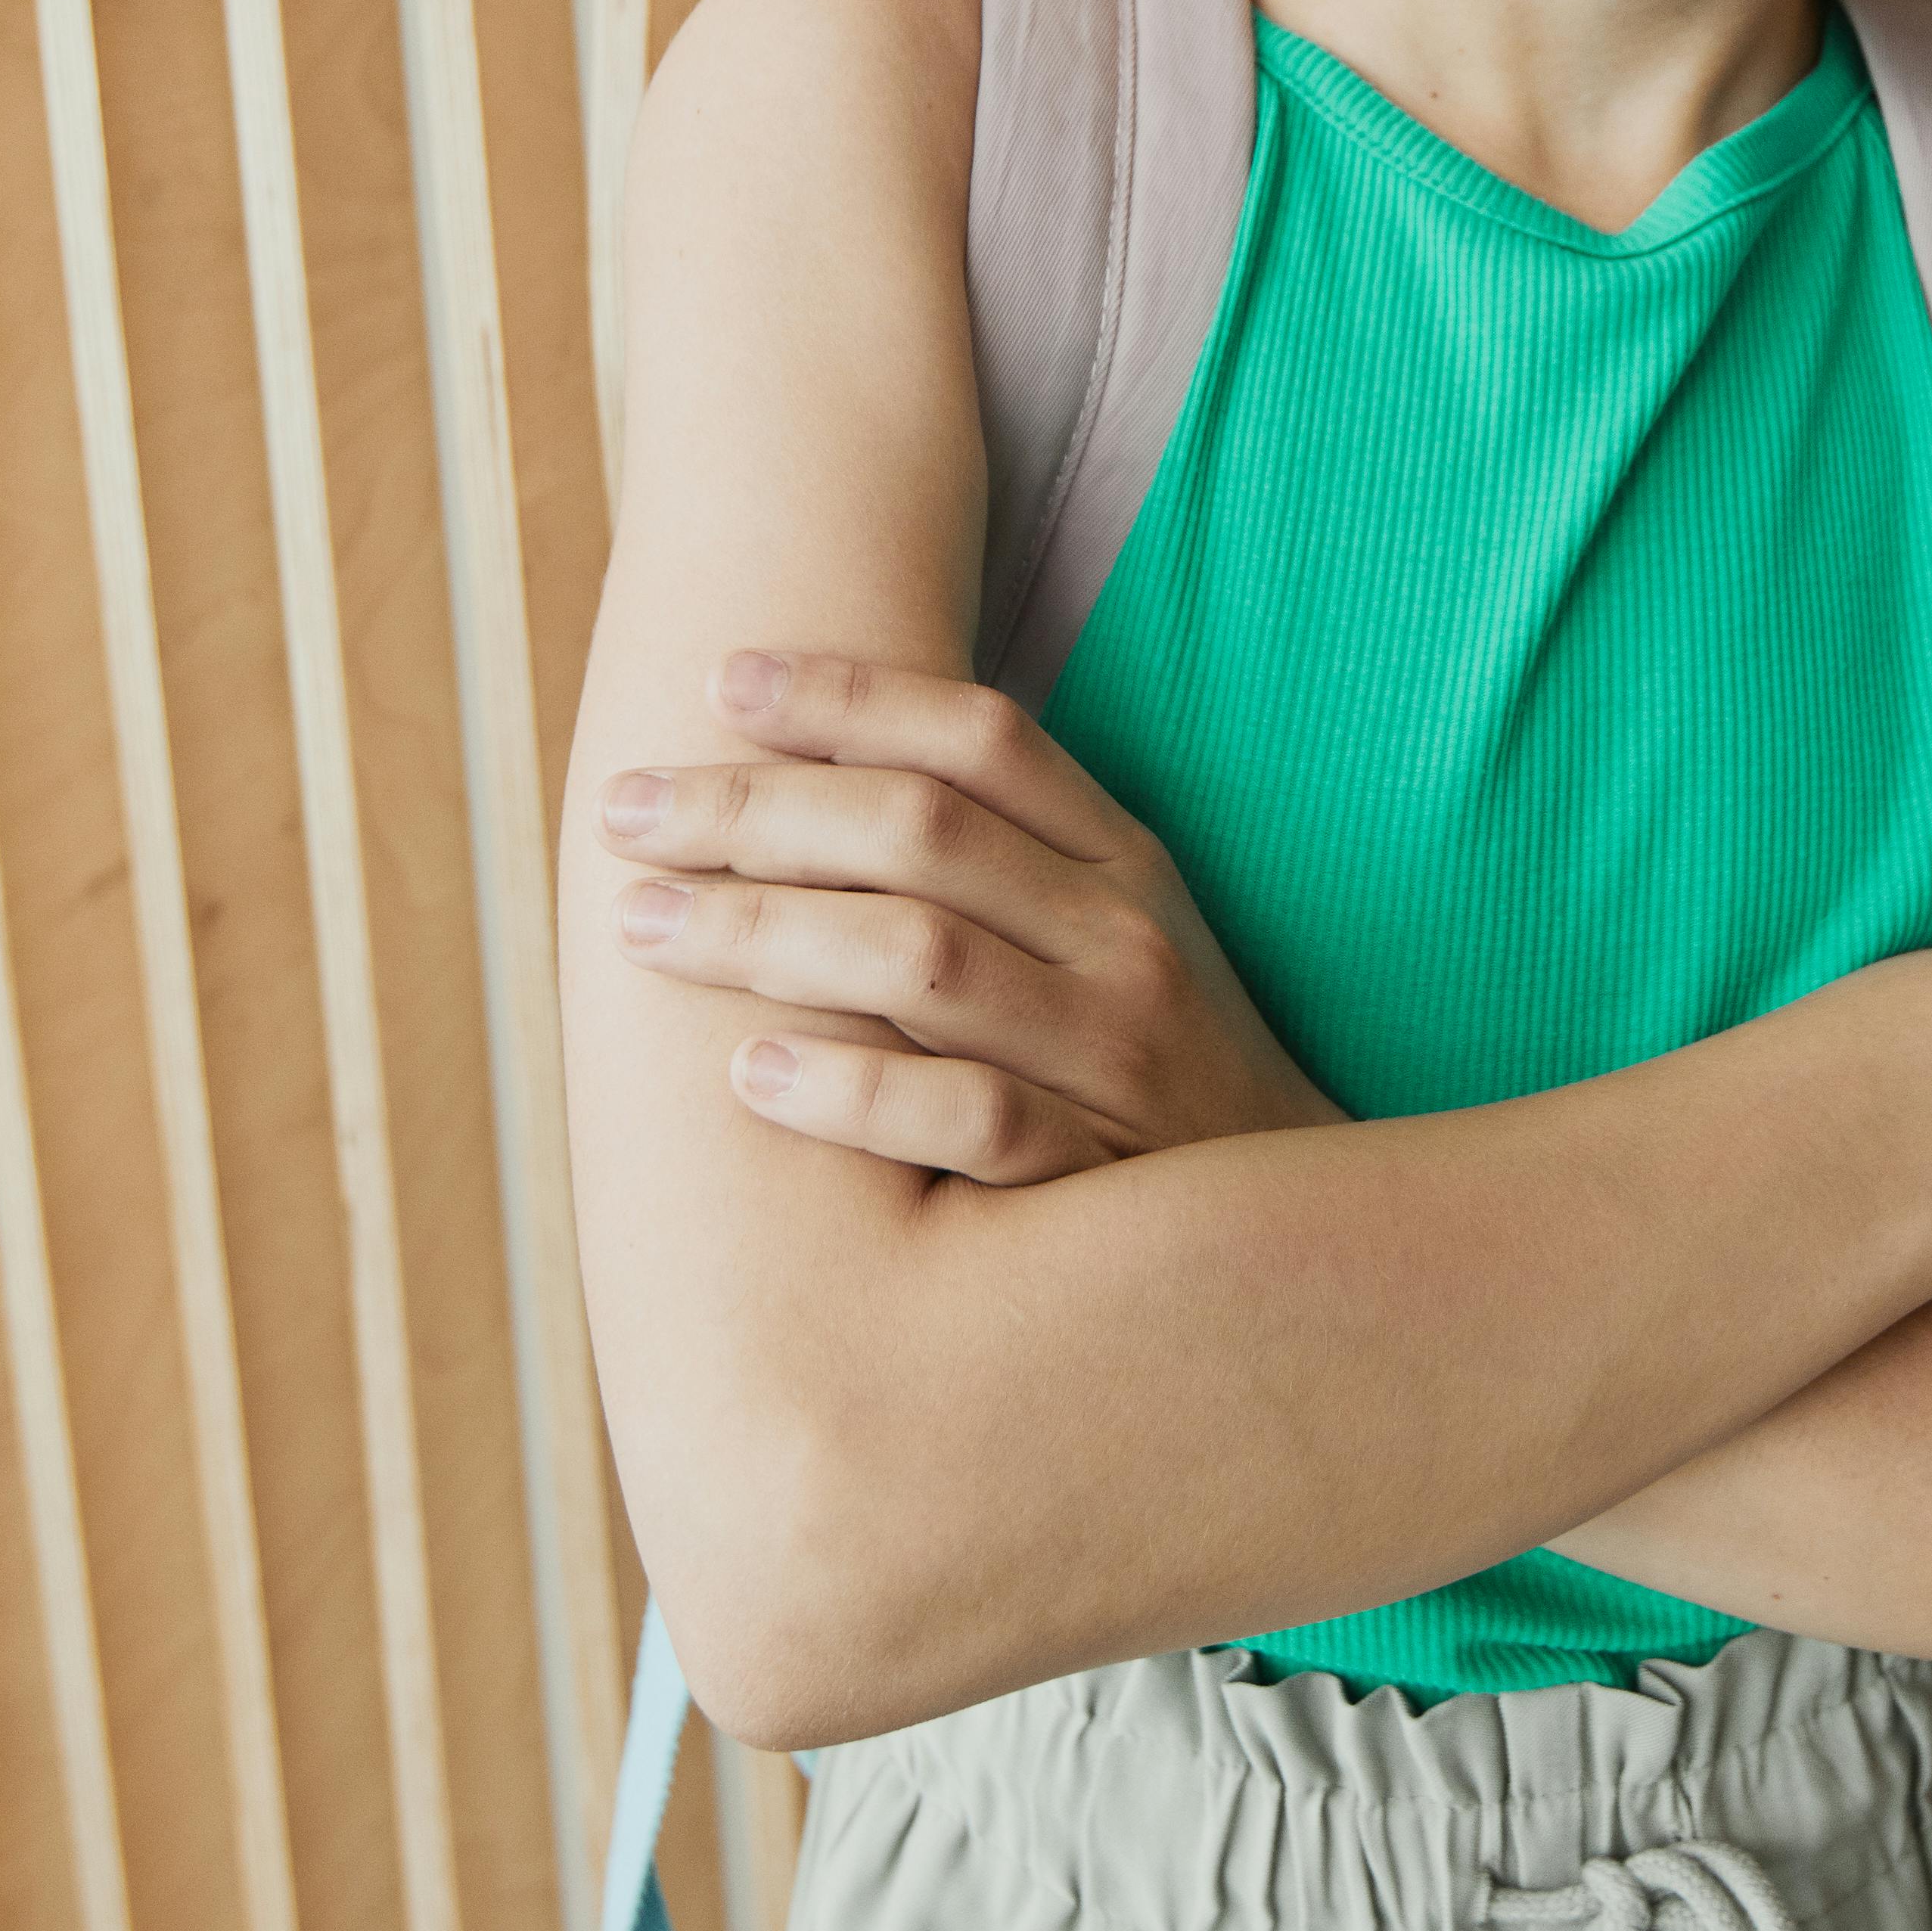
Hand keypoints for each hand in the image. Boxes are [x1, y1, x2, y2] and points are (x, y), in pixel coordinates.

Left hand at [597, 650, 1343, 1181]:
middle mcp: (1124, 940)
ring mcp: (1117, 1054)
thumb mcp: (1120, 942)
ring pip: (924, 958)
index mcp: (1127, 864)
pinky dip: (852, 1092)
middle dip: (754, 808)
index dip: (847, 694)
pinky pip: (965, 1117)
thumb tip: (819, 790)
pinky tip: (751, 1075)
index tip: (718, 680)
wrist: (1304, 1250)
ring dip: (764, 932)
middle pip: (921, 831)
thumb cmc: (1163, 1079)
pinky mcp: (1099, 1174)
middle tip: (627, 811)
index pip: (982, 737)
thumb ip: (1008, 867)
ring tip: (646, 925)